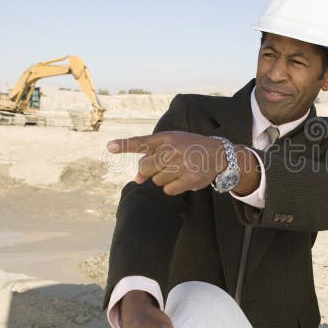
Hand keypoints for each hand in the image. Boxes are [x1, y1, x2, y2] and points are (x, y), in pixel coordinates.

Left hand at [107, 132, 226, 194]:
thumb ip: (151, 158)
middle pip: (145, 168)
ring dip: (164, 178)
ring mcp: (182, 165)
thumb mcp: (171, 145)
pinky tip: (183, 178)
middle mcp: (173, 150)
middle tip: (165, 165)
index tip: (109, 147)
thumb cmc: (188, 149)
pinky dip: (173, 186)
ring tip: (179, 169)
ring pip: (157, 180)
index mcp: (167, 138)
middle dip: (150, 170)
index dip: (124, 145)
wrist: (218, 155)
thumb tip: (136, 180)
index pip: (142, 142)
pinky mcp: (189, 179)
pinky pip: (168, 190)